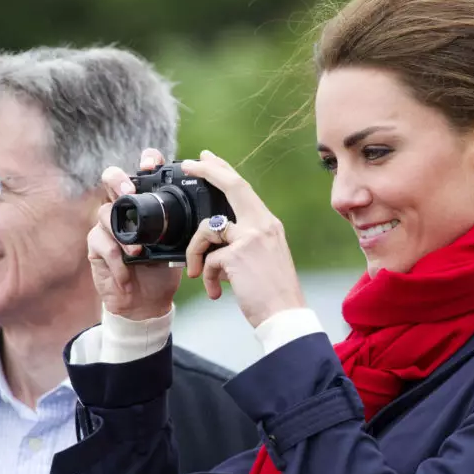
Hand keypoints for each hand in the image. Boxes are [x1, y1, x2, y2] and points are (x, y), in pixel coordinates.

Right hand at [88, 149, 181, 319]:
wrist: (148, 302)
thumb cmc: (164, 269)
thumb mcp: (181, 246)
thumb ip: (188, 228)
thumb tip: (209, 215)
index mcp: (146, 204)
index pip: (143, 173)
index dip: (145, 161)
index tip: (152, 166)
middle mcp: (124, 209)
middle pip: (111, 179)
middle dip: (118, 180)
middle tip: (128, 190)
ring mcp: (107, 227)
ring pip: (105, 213)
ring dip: (122, 234)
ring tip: (136, 252)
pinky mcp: (96, 247)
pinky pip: (101, 244)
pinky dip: (117, 261)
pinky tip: (127, 273)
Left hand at [143, 148, 305, 327]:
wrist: (285, 315)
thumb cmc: (274, 293)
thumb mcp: (265, 257)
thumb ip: (245, 242)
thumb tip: (219, 240)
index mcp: (269, 224)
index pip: (244, 188)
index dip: (223, 170)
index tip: (207, 158)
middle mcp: (262, 225)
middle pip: (232, 185)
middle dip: (207, 170)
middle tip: (188, 164)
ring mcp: (250, 238)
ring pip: (207, 229)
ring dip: (196, 252)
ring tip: (198, 272)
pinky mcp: (237, 255)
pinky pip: (208, 260)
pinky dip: (208, 277)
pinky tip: (217, 292)